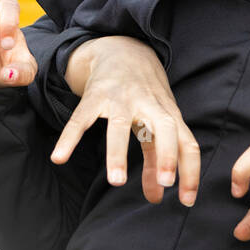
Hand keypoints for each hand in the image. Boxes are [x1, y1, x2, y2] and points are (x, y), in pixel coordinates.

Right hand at [50, 35, 200, 206]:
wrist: (121, 49)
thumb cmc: (144, 94)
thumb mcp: (155, 122)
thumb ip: (156, 159)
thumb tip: (157, 197)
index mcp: (168, 113)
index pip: (187, 142)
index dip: (190, 171)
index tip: (189, 200)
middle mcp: (148, 104)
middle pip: (164, 127)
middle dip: (167, 154)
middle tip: (166, 182)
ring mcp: (121, 98)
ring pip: (120, 125)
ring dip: (119, 153)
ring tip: (116, 182)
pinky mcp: (94, 96)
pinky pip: (81, 119)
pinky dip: (70, 138)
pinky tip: (59, 158)